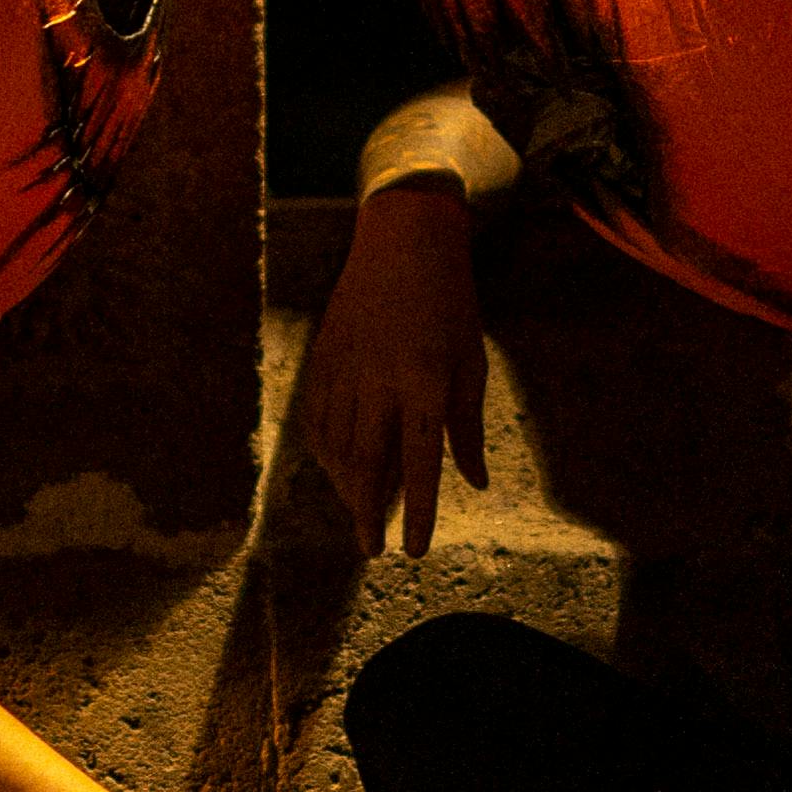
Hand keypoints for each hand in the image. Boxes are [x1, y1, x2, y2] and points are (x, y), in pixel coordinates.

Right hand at [301, 189, 489, 556]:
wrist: (403, 240)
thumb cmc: (450, 302)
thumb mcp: (471, 361)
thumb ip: (468, 426)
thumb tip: (474, 482)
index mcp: (426, 382)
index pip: (418, 463)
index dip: (416, 513)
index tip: (414, 551)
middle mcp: (380, 382)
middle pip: (366, 465)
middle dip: (367, 514)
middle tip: (372, 550)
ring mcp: (346, 370)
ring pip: (337, 447)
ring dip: (346, 489)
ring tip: (359, 515)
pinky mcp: (324, 358)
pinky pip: (317, 419)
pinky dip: (325, 453)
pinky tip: (336, 472)